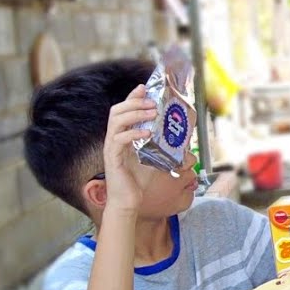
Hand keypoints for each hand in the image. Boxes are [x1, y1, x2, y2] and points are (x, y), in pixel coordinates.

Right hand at [101, 85, 155, 210]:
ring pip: (116, 121)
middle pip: (116, 111)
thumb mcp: (151, 159)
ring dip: (135, 114)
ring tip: (152, 114)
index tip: (144, 88)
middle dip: (134, 102)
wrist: (128, 202)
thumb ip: (158, 146)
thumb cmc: (138, 182)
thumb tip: (178, 137)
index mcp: (121, 137)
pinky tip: (147, 133)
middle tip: (152, 102)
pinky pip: (118, 140)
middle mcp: (113, 140)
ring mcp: (111, 148)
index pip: (123, 111)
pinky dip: (133, 133)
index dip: (132, 97)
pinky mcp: (112, 159)